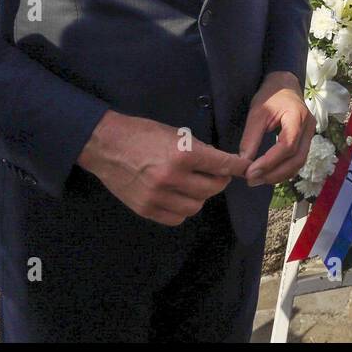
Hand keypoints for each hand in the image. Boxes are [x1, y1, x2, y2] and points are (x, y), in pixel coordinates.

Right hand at [77, 109, 248, 225]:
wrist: (105, 145)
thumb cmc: (141, 133)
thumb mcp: (175, 134)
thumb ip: (198, 150)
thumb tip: (221, 163)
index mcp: (182, 154)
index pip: (221, 165)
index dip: (237, 167)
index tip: (246, 168)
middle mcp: (171, 177)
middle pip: (211, 189)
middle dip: (218, 181)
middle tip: (215, 175)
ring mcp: (157, 196)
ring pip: (196, 206)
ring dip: (200, 196)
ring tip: (193, 185)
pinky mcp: (145, 209)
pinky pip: (176, 218)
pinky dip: (182, 210)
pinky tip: (178, 197)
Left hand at [239, 71, 314, 187]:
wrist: (286, 85)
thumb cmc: (271, 95)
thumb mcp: (257, 113)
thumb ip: (251, 138)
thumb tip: (243, 163)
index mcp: (298, 116)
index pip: (287, 145)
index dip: (270, 162)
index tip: (250, 172)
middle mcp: (309, 128)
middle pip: (297, 159)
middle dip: (274, 173)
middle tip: (252, 180)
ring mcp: (310, 135)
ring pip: (299, 163)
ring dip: (279, 175)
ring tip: (258, 179)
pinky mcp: (306, 140)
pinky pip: (298, 160)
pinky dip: (284, 170)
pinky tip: (269, 173)